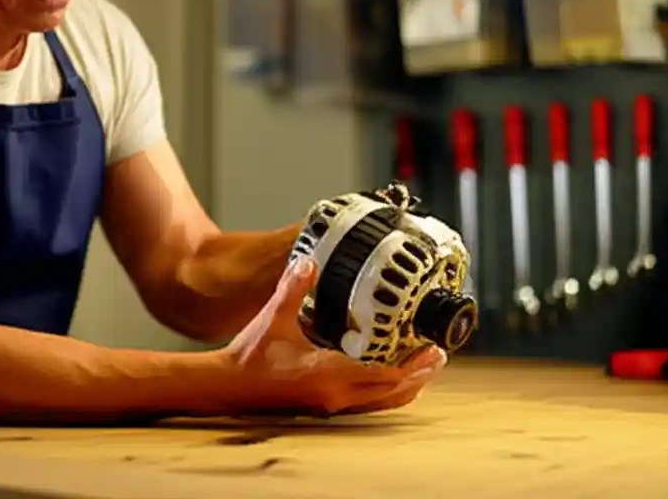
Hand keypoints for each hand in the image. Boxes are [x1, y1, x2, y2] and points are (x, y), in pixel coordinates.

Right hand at [221, 255, 446, 416]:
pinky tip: (392, 376)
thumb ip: (293, 288)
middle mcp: (335, 394)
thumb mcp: (273, 316)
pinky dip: (387, 391)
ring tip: (425, 365)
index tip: (431, 348)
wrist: (228, 385)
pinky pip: (369, 403)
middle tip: (439, 353)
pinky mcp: (326, 405)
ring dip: (407, 385)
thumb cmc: (250, 355)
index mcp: (326, 373)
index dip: (412, 364)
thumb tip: (309, 261)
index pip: (383, 374)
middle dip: (420, 374)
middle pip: (393, 392)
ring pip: (383, 402)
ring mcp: (332, 403)